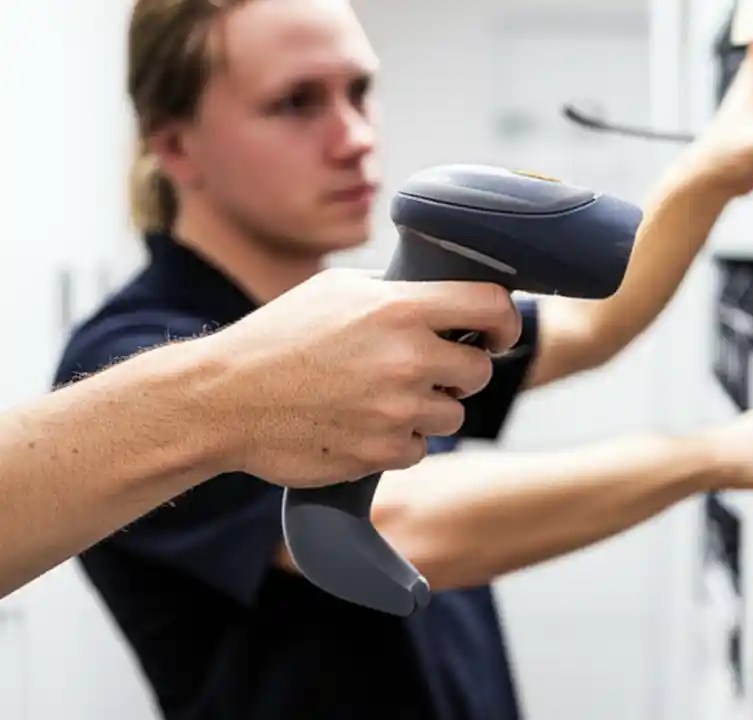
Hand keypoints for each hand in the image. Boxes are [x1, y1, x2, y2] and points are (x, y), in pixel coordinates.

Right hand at [200, 269, 521, 487]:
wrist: (223, 400)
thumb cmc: (277, 338)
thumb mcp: (337, 291)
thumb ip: (396, 291)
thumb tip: (443, 295)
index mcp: (400, 308)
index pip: (490, 306)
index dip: (505, 322)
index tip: (499, 333)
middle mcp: (407, 357)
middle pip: (479, 370)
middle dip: (460, 372)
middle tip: (426, 370)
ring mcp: (397, 409)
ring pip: (452, 415)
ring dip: (428, 410)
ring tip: (381, 397)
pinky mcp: (381, 453)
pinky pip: (419, 450)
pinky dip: (398, 442)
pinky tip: (361, 424)